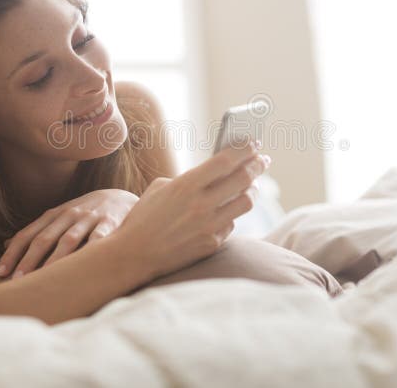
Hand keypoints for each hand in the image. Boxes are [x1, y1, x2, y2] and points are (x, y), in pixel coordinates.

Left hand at [0, 188, 139, 278]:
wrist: (122, 198)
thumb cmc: (86, 213)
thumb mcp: (60, 216)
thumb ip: (37, 230)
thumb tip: (6, 245)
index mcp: (55, 214)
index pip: (28, 234)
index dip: (14, 253)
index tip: (2, 273)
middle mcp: (70, 214)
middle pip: (45, 238)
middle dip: (29, 260)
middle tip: (17, 281)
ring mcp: (90, 218)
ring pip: (69, 240)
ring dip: (54, 260)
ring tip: (44, 279)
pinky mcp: (111, 224)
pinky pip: (98, 239)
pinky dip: (88, 252)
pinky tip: (81, 268)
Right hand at [113, 138, 270, 280]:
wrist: (133, 255)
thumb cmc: (143, 217)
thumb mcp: (160, 188)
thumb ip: (189, 180)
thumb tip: (215, 174)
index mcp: (187, 184)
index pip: (225, 161)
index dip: (243, 149)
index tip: (254, 142)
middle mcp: (202, 204)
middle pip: (243, 179)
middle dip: (257, 165)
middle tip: (262, 159)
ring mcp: (209, 225)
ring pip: (246, 202)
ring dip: (252, 191)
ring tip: (252, 185)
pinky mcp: (212, 244)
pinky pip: (231, 224)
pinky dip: (232, 215)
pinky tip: (228, 210)